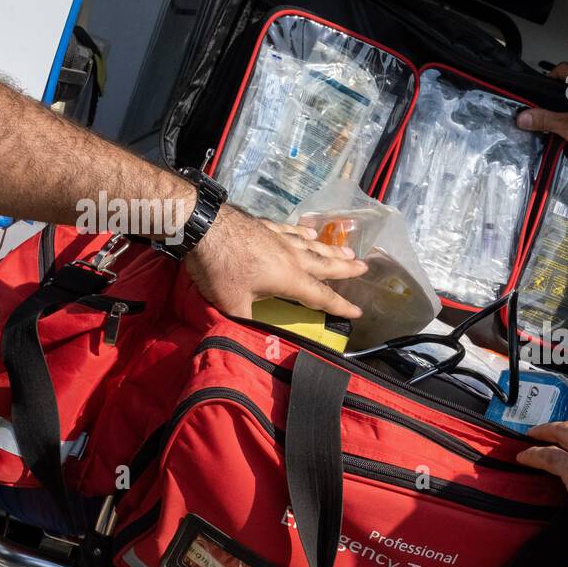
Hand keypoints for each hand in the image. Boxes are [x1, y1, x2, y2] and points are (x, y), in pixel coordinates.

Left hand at [184, 207, 366, 318]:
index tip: (358, 312)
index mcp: (289, 278)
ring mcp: (279, 239)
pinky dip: (304, 233)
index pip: (321, 296)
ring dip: (332, 250)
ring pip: (312, 246)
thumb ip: (245, 321)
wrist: (202, 226)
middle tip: (365, 267)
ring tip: (349, 250)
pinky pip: (292, 231)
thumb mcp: (231, 303)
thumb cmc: (219, 268)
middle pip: (325, 265)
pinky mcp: (266, 227)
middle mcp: (291, 257)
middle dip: (346, 268)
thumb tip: (252, 339)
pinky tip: (311, 233)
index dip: (340, 306)